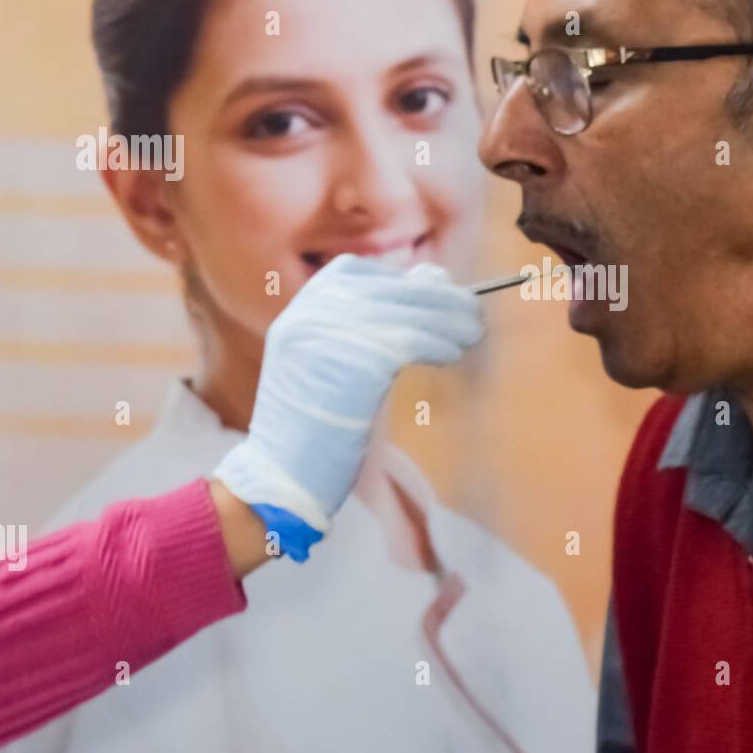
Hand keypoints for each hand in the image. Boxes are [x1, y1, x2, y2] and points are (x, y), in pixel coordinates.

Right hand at [212, 256, 482, 542]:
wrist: (281, 481)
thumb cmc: (313, 433)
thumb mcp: (325, 368)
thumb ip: (363, 329)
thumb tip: (427, 283)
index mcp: (296, 314)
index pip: (351, 271)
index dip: (397, 279)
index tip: (430, 291)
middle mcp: (308, 315)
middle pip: (387, 288)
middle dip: (436, 298)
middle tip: (471, 311)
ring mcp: (330, 334)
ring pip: (406, 313)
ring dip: (448, 321)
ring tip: (471, 334)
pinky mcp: (357, 361)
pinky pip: (411, 340)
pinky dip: (438, 344)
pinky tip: (451, 354)